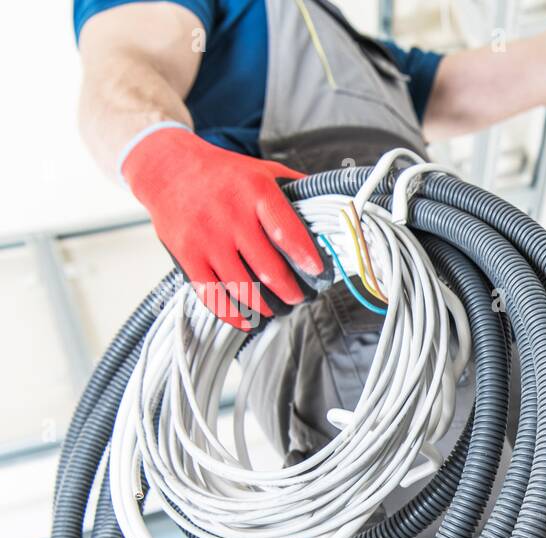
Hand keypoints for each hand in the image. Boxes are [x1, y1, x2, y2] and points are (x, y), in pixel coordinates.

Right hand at [121, 125, 326, 329]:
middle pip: (267, 267)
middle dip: (289, 290)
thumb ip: (296, 188)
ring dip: (264, 306)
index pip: (286, 230)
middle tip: (299, 297)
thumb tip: (336, 203)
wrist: (168, 167)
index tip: (318, 271)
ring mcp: (206, 237)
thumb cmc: (223, 173)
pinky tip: (246, 320)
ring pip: (242, 286)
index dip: (305, 255)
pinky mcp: (186, 254)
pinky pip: (211, 293)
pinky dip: (231, 313)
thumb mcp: (262, 170)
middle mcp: (230, 215)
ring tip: (275, 308)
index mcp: (255, 192)